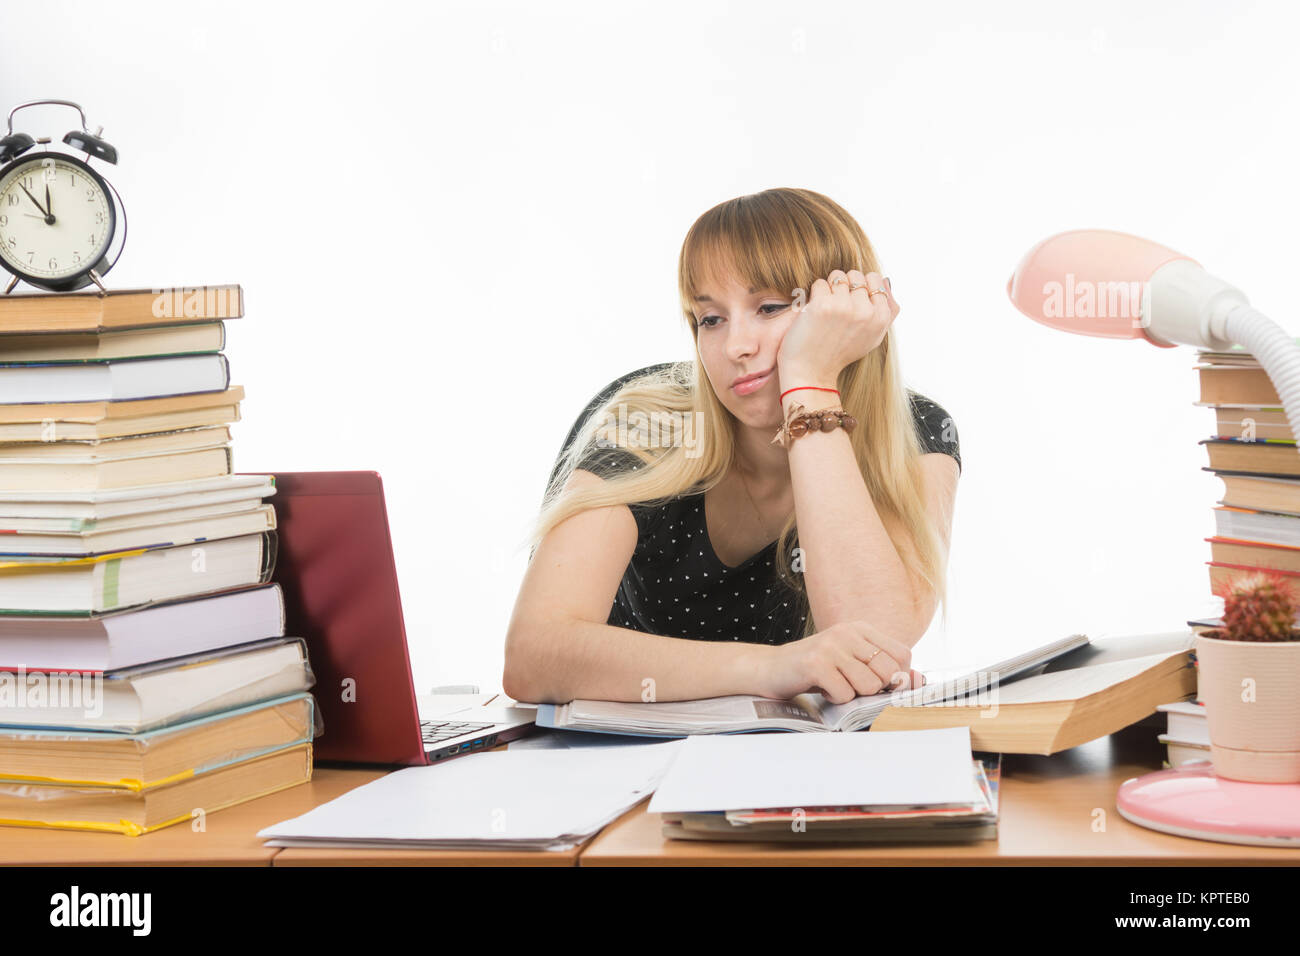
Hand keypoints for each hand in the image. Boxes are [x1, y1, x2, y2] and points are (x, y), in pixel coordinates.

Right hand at [755, 620, 920, 703]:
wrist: (770, 669)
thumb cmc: (815, 670)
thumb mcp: (851, 662)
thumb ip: (881, 668)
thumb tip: (915, 681)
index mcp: (860, 628)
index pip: (902, 654)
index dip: (898, 677)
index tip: (880, 685)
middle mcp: (847, 632)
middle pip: (888, 673)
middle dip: (873, 689)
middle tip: (850, 686)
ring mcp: (831, 646)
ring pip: (867, 685)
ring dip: (851, 694)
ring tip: (834, 684)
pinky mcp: (816, 664)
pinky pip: (844, 694)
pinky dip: (834, 699)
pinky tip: (821, 688)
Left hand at [776, 270, 898, 385]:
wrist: (812, 372)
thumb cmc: (840, 354)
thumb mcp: (873, 337)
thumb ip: (886, 310)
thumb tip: (886, 280)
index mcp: (881, 317)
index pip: (874, 279)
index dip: (860, 287)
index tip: (851, 303)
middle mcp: (866, 311)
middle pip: (855, 275)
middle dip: (845, 286)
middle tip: (837, 308)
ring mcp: (845, 307)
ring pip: (837, 276)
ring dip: (829, 289)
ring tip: (826, 309)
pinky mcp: (823, 305)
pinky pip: (820, 283)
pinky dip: (814, 295)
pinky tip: (814, 312)